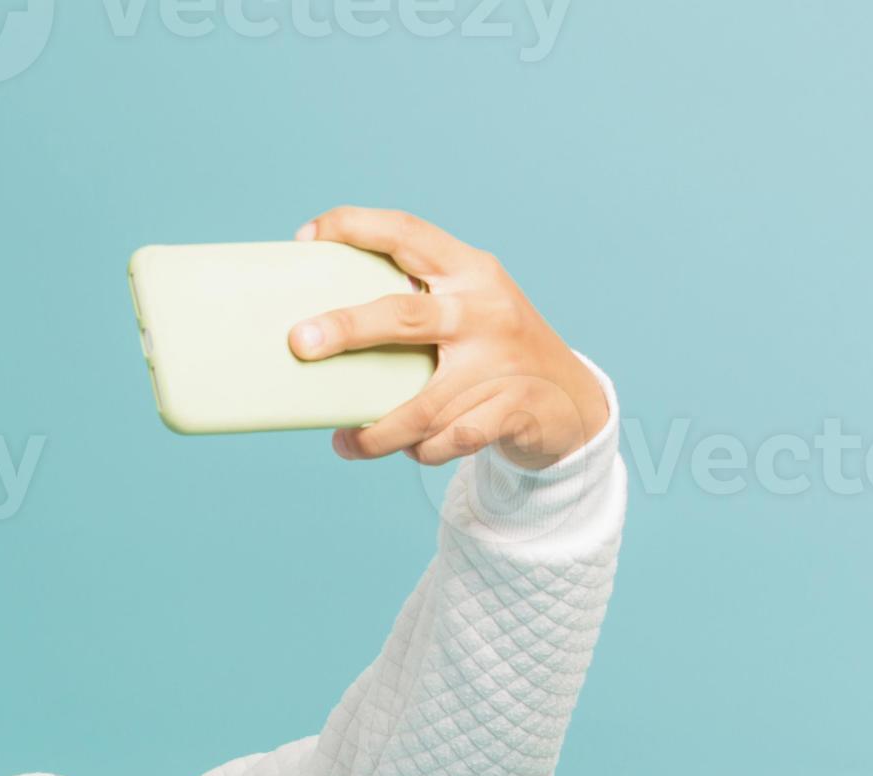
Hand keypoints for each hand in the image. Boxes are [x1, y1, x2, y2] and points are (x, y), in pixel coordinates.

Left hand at [288, 206, 609, 470]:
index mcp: (469, 270)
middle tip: (301, 342)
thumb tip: (318, 328)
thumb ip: (414, 305)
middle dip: (347, 328)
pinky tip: (413, 450)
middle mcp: (484, 308)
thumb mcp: (467, 308)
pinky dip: (422, 451)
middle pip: (403, 315)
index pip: (407, 233)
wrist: (571, 399)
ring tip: (345, 443)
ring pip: (419, 405)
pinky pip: (447, 441)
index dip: (355, 227)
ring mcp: (500, 361)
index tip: (306, 237)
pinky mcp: (511, 409)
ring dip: (375, 433)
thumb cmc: (492, 351)